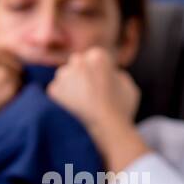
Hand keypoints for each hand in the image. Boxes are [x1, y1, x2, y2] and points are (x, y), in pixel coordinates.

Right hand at [0, 43, 21, 175]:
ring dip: (13, 86)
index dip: (6, 63)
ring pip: (20, 76)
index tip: (1, 76)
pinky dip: (14, 97)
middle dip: (11, 74)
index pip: (5, 50)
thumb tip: (4, 53)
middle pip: (15, 62)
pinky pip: (21, 90)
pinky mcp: (10, 89)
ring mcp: (2, 72)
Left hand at [48, 48, 148, 170]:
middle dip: (83, 74)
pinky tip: (74, 108)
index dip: (100, 70)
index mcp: (97, 56)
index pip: (95, 58)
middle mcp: (78, 60)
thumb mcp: (129, 86)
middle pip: (79, 64)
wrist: (107, 127)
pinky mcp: (54, 90)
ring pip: (66, 76)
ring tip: (84, 102)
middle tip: (91, 92)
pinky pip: (58, 91)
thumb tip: (110, 75)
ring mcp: (63, 75)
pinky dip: (63, 99)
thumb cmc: (122, 107)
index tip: (103, 83)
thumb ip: (118, 75)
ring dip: (72, 85)